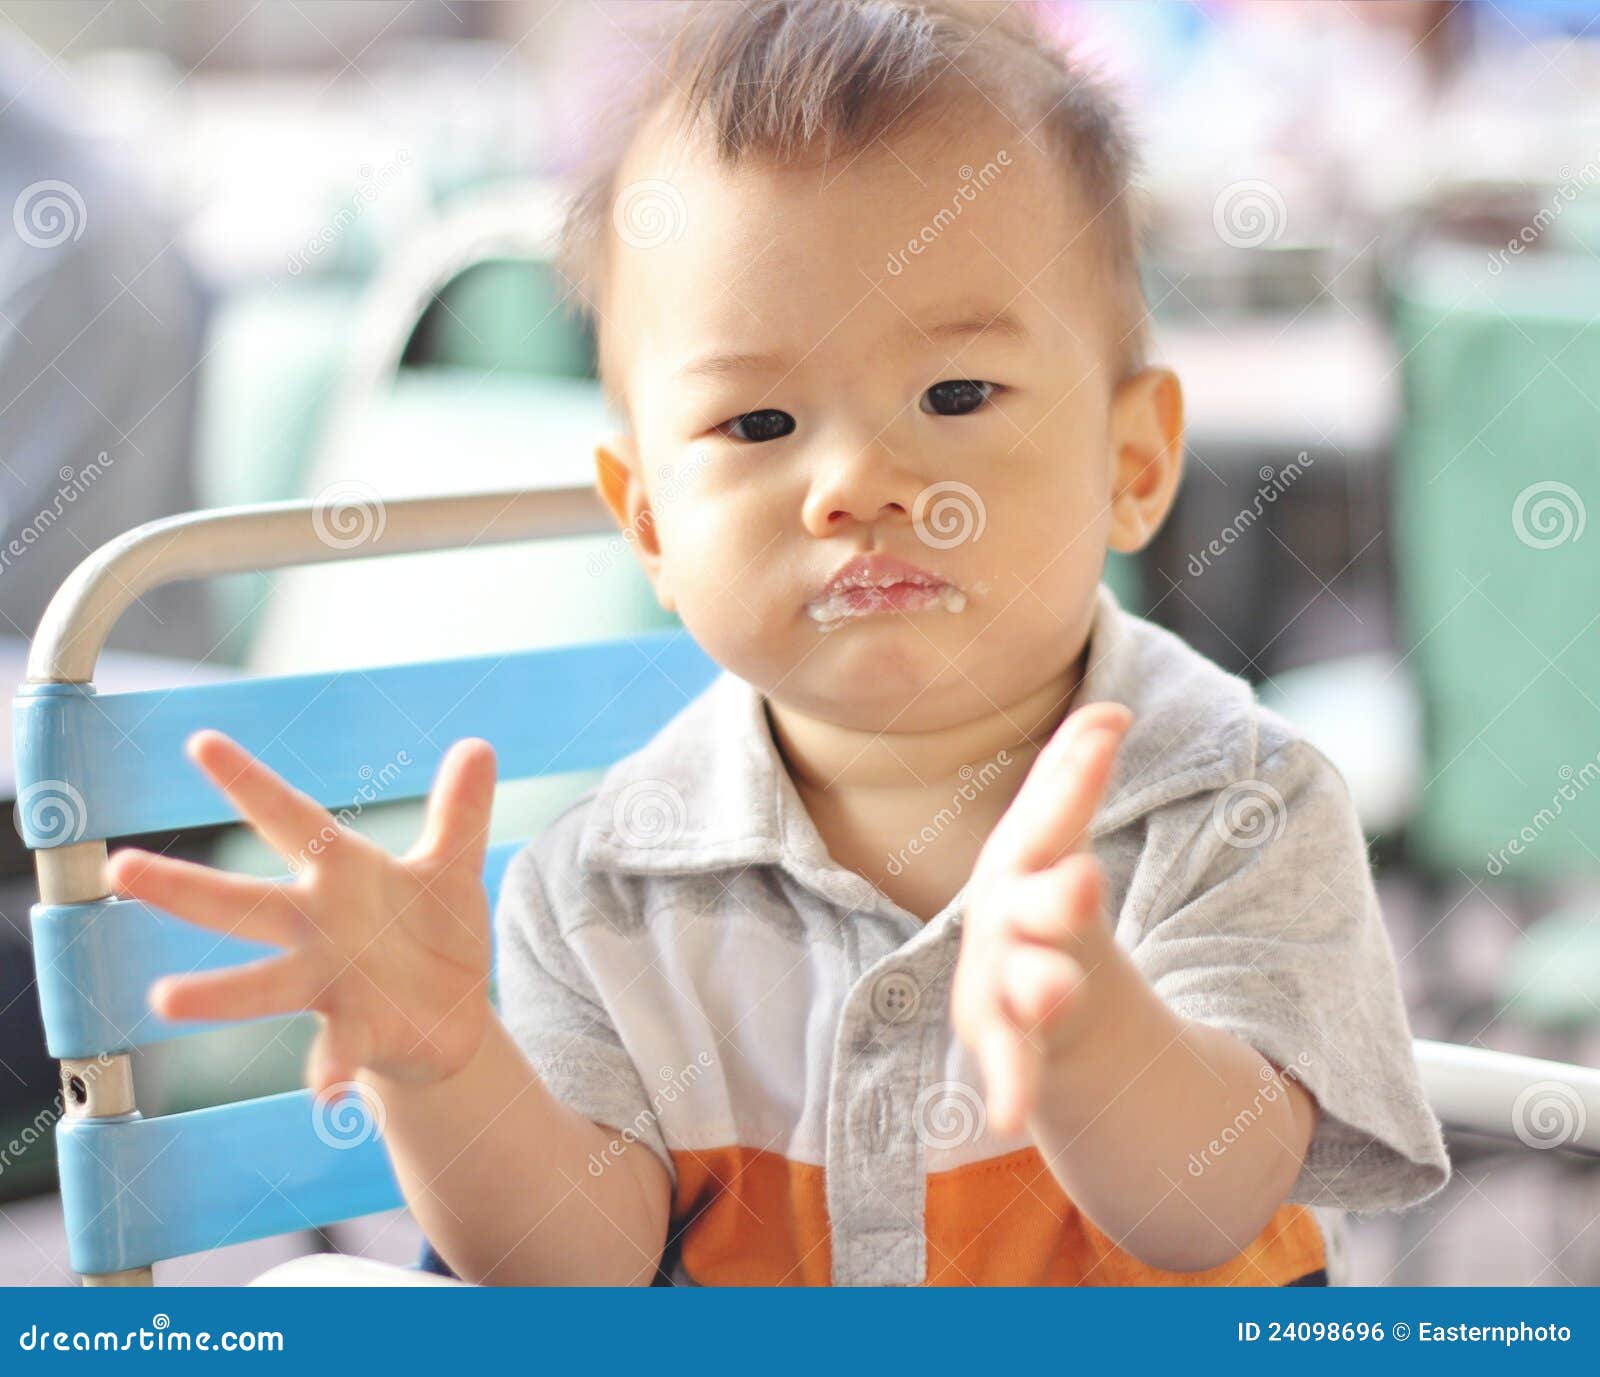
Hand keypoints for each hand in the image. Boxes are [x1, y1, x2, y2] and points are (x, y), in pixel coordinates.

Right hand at [104, 731, 497, 1097]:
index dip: (250, 783)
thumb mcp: (453, 867)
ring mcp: (331, 984)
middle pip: (244, 904)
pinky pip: (339, 1055)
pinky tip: (329, 1097)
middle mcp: (319, 928)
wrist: (451, 1012)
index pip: (291, 820)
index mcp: (341, 875)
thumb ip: (461, 811)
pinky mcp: (359, 1034)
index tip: (201, 742)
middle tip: (118, 867)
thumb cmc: (433, 929)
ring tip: (164, 997)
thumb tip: (477, 745)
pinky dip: (331, 1074)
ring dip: (219, 993)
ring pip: (265, 985)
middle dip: (184, 888)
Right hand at [951, 701, 1133, 1134]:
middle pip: (1019, 908)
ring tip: (1055, 987)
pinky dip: (1009, 1086)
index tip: (1110, 731)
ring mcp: (995, 987)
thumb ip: (1075, 778)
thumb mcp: (1057, 841)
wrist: (1026, 997)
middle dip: (1049, 896)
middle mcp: (998, 922)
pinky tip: (1008, 1115)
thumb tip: (1113, 707)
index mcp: (1017, 865)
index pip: (1046, 817)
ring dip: (1033, 987)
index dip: (1074, 779)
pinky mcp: (1005, 1046)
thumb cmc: (1042, 905)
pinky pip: (1008, 1068)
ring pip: (1012, 991)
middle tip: (1084, 882)